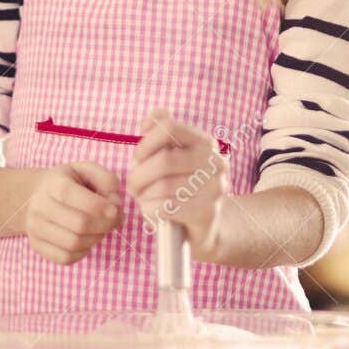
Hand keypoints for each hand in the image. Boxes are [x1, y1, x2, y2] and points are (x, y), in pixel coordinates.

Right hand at [22, 161, 122, 264]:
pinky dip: (83, 252)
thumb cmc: (71, 182)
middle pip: (79, 224)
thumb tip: (115, 207)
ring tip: (100, 229)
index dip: (99, 206)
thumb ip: (107, 181)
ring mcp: (34, 228)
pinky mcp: (36, 246)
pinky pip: (66, 258)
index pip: (72, 196)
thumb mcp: (89, 171)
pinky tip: (86, 239)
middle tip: (113, 221)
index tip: (115, 210)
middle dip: (104, 225)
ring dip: (96, 239)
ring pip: (74, 244)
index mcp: (52, 183)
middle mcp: (39, 206)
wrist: (39, 195)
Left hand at [127, 109, 226, 257]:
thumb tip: (148, 120)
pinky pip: (166, 207)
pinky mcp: (208, 213)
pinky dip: (150, 210)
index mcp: (205, 142)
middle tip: (133, 186)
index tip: (138, 158)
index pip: (170, 127)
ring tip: (143, 199)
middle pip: (164, 160)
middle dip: (139, 175)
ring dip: (143, 195)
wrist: (208, 227)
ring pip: (162, 186)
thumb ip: (160, 135)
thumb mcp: (172, 158)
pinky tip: (152, 212)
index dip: (146, 142)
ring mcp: (215, 188)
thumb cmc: (182, 189)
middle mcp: (215, 162)